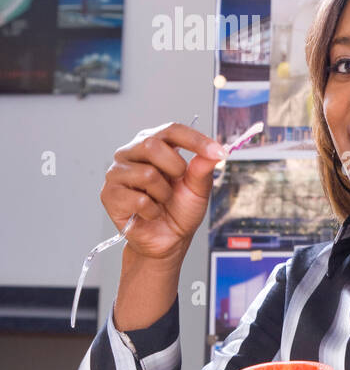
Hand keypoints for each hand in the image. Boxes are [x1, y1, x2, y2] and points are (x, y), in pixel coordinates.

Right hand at [101, 122, 226, 260]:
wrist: (167, 239)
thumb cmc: (179, 210)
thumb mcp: (198, 188)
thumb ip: (203, 169)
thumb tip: (213, 152)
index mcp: (153, 144)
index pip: (172, 130)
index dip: (196, 140)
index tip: (219, 152)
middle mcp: (131, 153)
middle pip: (152, 145)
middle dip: (175, 168)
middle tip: (177, 184)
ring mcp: (117, 173)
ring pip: (146, 174)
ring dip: (164, 194)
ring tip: (161, 201)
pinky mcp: (109, 195)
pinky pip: (138, 200)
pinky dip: (153, 211)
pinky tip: (150, 212)